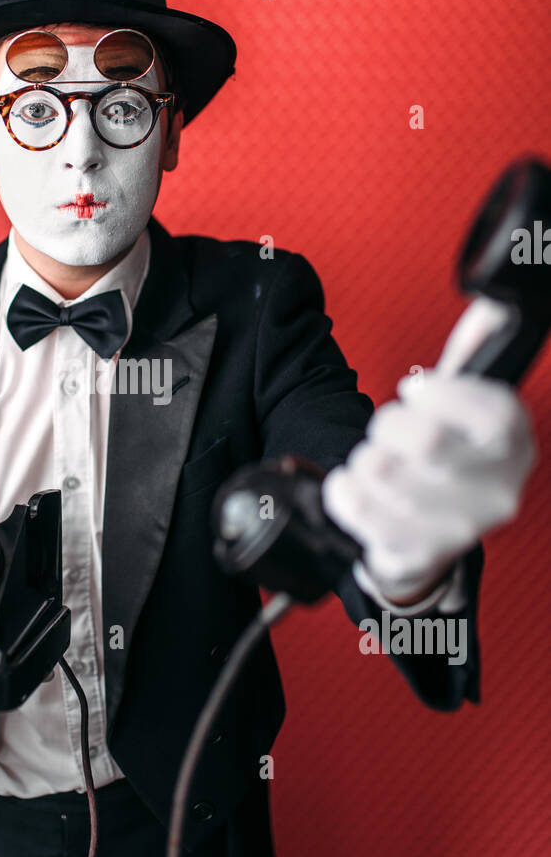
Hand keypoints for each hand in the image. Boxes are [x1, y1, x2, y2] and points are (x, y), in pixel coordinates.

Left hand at [321, 368, 536, 603]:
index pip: (488, 408)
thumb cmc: (447, 456)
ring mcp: (461, 528)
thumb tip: (491, 303)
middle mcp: (498, 488)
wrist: (433, 534)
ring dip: (365, 459)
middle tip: (388, 430)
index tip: (416, 394)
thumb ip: (471, 352)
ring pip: (384, 474)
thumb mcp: (465, 403)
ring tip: (375, 462)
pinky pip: (359, 509)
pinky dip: (343, 489)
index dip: (437, 394)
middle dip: (389, 426)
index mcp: (513, 441)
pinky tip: (354, 485)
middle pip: (427, 442)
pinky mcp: (418, 553)